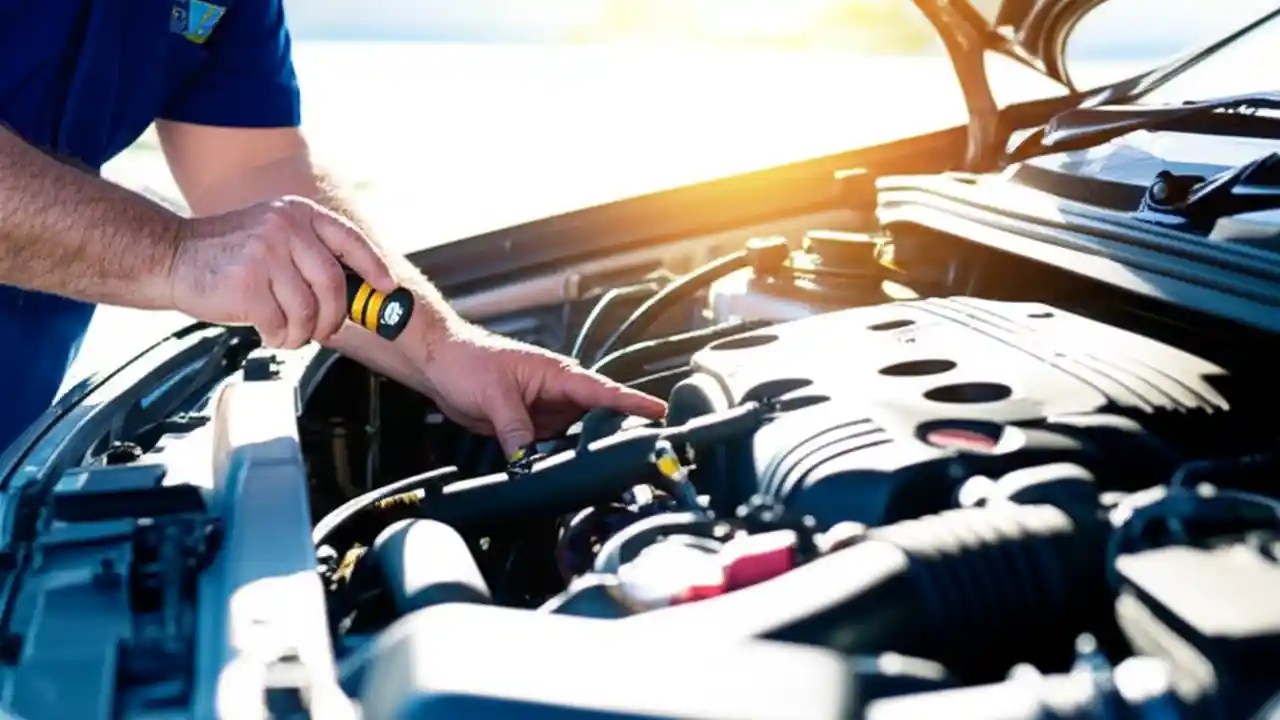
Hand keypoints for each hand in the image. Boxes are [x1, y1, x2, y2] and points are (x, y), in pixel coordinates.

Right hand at [169, 196, 395, 347]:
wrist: (171, 255)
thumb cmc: (228, 253)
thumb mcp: (273, 233)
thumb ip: (309, 251)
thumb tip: (355, 290)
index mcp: (297, 214)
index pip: (349, 240)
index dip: (373, 267)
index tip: (386, 288)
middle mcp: (285, 228)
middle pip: (333, 285)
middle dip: (334, 317)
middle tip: (325, 330)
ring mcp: (265, 254)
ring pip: (308, 310)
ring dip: (303, 333)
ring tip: (289, 333)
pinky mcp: (247, 284)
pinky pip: (281, 324)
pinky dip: (278, 337)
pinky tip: (268, 331)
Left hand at [413, 326, 667, 456]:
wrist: (439, 365)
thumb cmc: (467, 361)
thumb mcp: (494, 396)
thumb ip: (517, 431)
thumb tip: (530, 461)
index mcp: (556, 373)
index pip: (602, 390)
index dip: (632, 402)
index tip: (660, 412)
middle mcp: (556, 392)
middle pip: (596, 417)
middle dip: (614, 434)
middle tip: (637, 453)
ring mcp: (545, 410)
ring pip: (575, 436)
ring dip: (582, 451)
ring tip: (600, 469)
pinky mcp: (530, 427)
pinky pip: (551, 447)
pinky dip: (556, 458)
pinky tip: (560, 471)